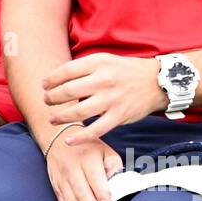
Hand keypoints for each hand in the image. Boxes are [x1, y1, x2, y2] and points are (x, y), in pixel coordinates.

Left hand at [42, 53, 168, 142]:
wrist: (157, 81)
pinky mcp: (119, 116)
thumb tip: (58, 79)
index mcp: (99, 63)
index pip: (67, 71)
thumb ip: (84, 68)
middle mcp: (104, 80)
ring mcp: (111, 99)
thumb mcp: (105, 60)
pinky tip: (69, 140)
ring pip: (78, 111)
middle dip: (52, 98)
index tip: (44, 85)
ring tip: (52, 118)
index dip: (51, 79)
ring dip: (61, 116)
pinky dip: (80, 137)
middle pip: (68, 91)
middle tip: (46, 101)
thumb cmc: (126, 71)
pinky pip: (95, 130)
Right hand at [45, 136, 123, 200]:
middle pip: (81, 193)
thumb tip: (118, 185)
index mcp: (87, 158)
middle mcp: (72, 168)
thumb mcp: (105, 150)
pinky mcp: (56, 187)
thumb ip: (114, 167)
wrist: (57, 138)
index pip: (94, 178)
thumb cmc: (88, 147)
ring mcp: (62, 179)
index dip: (101, 194)